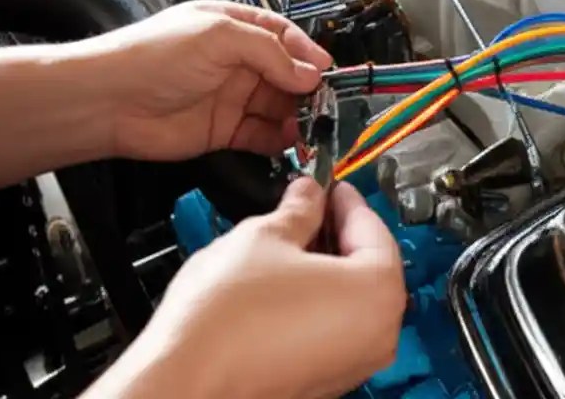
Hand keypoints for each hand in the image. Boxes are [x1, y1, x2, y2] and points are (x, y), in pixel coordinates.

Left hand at [71, 1, 331, 160]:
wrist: (110, 101)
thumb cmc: (153, 56)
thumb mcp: (219, 36)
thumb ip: (269, 51)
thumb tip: (307, 72)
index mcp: (232, 27)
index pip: (282, 35)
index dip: (306, 51)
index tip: (326, 70)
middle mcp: (234, 61)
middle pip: (285, 73)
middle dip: (307, 88)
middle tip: (325, 103)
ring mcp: (229, 97)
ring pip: (277, 106)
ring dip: (297, 116)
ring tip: (312, 125)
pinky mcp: (222, 131)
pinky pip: (260, 135)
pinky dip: (279, 140)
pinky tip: (290, 141)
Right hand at [85, 178, 406, 398]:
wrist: (187, 379)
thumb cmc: (226, 320)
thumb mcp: (264, 236)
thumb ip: (298, 210)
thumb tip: (307, 195)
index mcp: (377, 293)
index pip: (374, 228)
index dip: (345, 199)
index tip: (329, 186)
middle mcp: (377, 335)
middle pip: (368, 266)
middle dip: (335, 233)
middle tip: (306, 208)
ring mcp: (352, 363)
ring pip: (348, 300)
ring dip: (323, 268)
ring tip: (285, 243)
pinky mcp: (323, 381)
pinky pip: (331, 328)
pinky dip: (313, 303)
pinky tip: (279, 285)